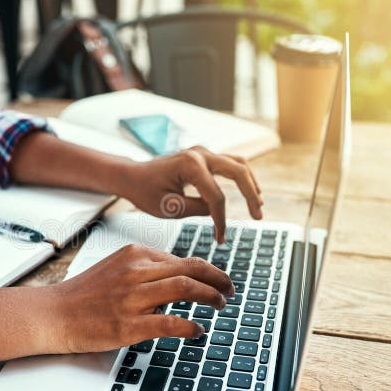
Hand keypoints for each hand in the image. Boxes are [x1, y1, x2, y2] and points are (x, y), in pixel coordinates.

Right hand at [42, 244, 233, 353]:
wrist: (54, 313)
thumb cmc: (85, 294)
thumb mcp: (116, 268)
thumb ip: (146, 270)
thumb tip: (179, 278)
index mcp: (134, 255)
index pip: (182, 259)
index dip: (208, 270)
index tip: (219, 279)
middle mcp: (136, 272)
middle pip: (190, 270)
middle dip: (218, 279)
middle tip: (230, 291)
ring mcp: (132, 298)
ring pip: (185, 289)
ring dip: (210, 297)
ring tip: (220, 305)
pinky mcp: (128, 325)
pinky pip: (169, 322)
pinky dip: (190, 326)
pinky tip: (197, 331)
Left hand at [119, 146, 262, 242]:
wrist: (132, 176)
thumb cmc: (145, 192)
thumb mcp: (169, 207)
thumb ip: (197, 208)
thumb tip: (217, 211)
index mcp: (190, 165)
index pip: (216, 196)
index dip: (221, 220)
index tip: (220, 238)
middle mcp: (199, 153)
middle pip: (238, 171)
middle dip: (251, 195)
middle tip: (258, 216)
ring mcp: (203, 152)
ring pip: (238, 163)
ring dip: (251, 183)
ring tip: (259, 204)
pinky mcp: (204, 156)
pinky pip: (231, 164)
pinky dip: (242, 177)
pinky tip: (250, 192)